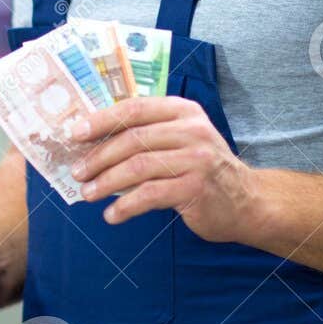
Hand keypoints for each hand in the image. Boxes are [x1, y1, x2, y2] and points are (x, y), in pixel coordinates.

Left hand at [70, 95, 261, 241]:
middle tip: (77, 173)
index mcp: (183, 111)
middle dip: (98, 157)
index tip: (74, 134)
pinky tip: (112, 215)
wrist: (248, 201)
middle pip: (132, 139)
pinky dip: (125, 206)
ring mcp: (196, 159)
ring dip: (106, 182)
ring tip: (88, 194)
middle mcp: (191, 130)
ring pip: (137, 166)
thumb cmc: (203, 170)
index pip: (134, 109)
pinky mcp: (196, 189)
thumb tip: (93, 144)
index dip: (101, 120)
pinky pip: (150, 195)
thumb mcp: (182, 140)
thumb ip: (148, 135)